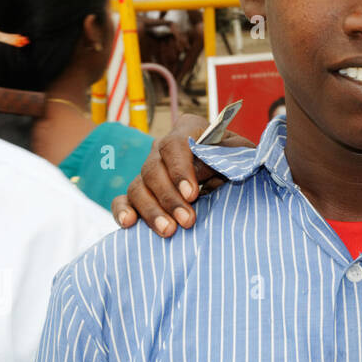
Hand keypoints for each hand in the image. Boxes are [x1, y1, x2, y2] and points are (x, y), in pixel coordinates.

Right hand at [109, 113, 254, 235]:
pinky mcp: (141, 191)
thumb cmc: (238, 159)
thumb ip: (220, 157)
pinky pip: (124, 199)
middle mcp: (163, 148)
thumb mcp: (239, 153)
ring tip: (169, 231)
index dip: (180, 170)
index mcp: (188, 130)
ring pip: (138, 187)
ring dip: (152, 211)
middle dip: (169, 198)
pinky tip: (128, 223)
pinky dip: (122, 210)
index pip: (174, 145)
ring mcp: (149, 170)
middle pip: (153, 169)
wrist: (236, 174)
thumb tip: (196, 171)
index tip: (192, 194)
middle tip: (187, 221)